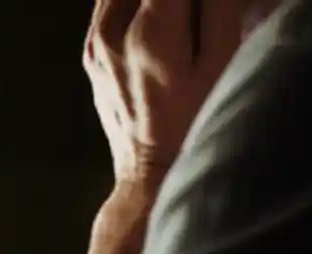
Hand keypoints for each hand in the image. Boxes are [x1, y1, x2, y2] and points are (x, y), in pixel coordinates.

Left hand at [84, 0, 256, 185]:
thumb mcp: (222, 65)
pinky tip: (160, 16)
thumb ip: (217, 6)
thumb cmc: (197, 126)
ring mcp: (95, 45)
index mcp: (150, 32)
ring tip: (179, 13)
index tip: (208, 4)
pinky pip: (108, 6)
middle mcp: (111, 34)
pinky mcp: (90, 56)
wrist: (151, 177)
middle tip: (195, 10)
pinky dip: (133, 0)